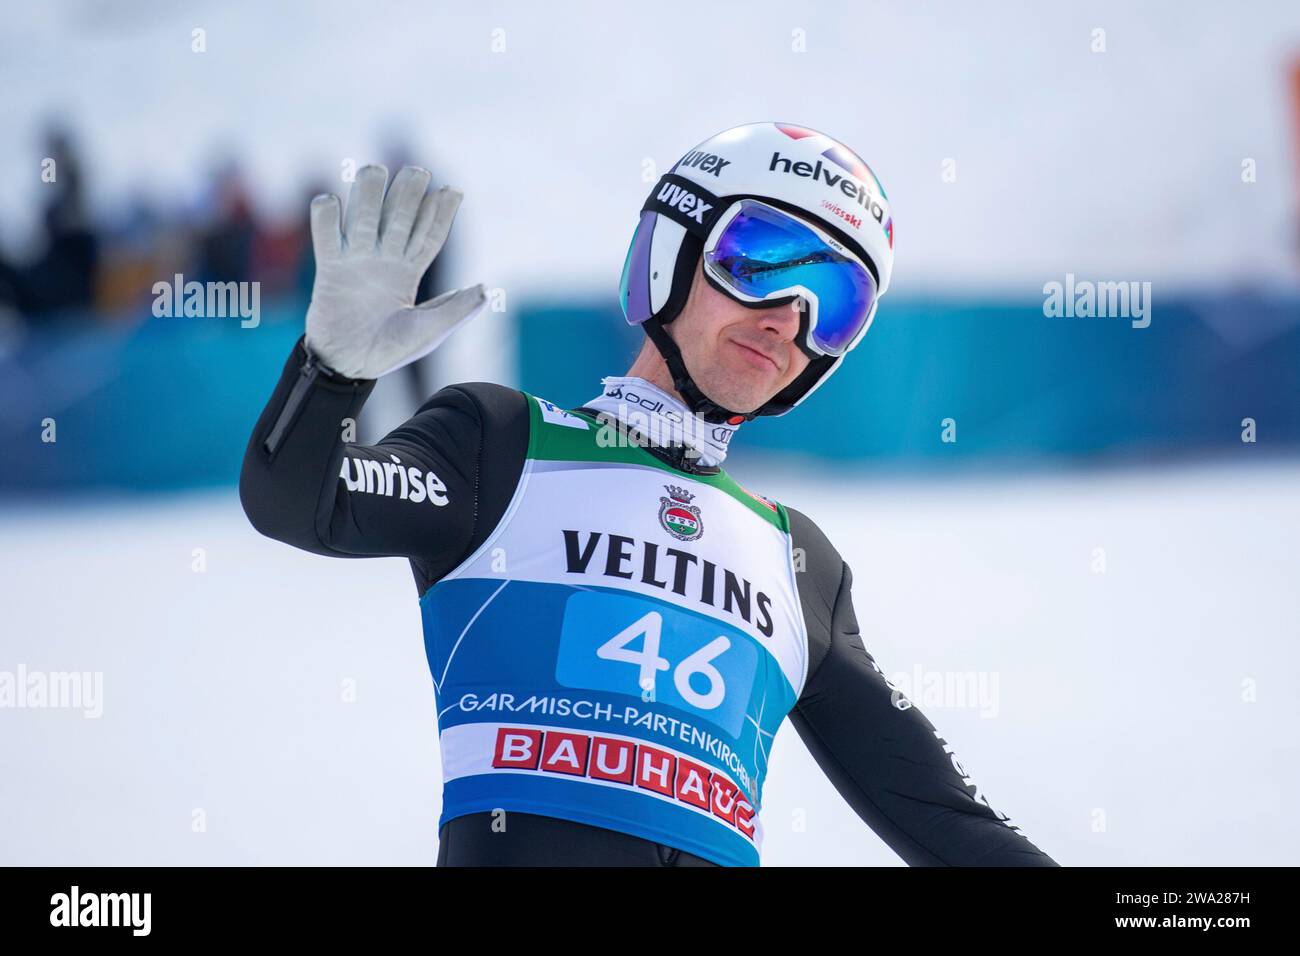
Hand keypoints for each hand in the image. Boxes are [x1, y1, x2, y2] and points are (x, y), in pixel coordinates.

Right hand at [304, 164, 485, 379]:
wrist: (349, 367)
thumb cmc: (390, 352)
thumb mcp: (429, 332)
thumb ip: (455, 310)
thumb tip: (486, 290)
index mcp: (410, 273)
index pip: (428, 236)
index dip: (440, 214)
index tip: (454, 191)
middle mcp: (384, 261)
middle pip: (397, 219)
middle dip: (407, 195)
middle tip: (418, 172)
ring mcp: (356, 263)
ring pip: (363, 219)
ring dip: (367, 195)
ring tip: (374, 170)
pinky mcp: (329, 270)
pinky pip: (326, 237)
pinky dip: (325, 218)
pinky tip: (331, 201)